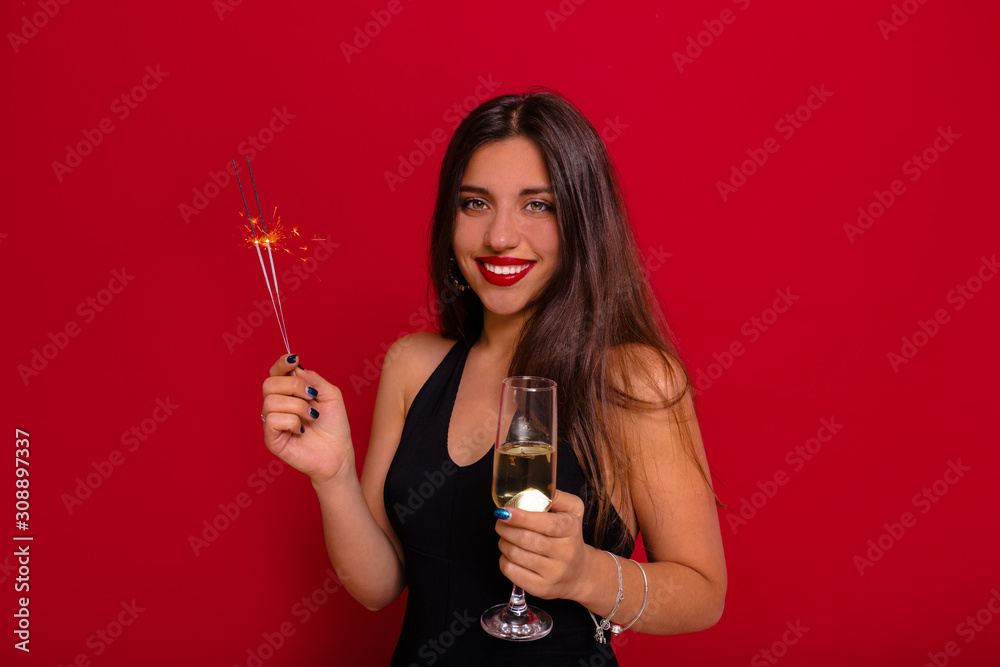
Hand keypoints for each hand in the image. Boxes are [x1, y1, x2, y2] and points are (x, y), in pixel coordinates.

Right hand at [261, 354, 353, 484]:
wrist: (339, 453)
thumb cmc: (334, 425)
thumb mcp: (331, 395)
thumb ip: (314, 379)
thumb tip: (297, 369)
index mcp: (289, 393)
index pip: (276, 373)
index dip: (281, 364)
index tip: (295, 359)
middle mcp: (277, 405)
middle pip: (269, 384)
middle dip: (294, 386)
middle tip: (312, 396)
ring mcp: (272, 422)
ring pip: (271, 401)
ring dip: (297, 407)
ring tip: (311, 417)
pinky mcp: (271, 438)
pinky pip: (271, 420)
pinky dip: (291, 422)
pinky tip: (301, 430)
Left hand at [495, 489, 592, 600]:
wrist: (579, 573)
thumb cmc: (570, 537)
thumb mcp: (573, 512)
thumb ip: (557, 497)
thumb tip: (539, 488)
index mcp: (571, 530)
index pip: (545, 524)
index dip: (522, 517)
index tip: (505, 512)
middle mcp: (565, 553)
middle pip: (526, 540)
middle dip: (506, 529)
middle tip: (501, 522)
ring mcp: (554, 573)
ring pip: (516, 555)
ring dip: (504, 542)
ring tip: (505, 537)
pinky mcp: (542, 588)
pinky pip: (512, 572)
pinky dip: (505, 560)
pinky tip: (509, 554)